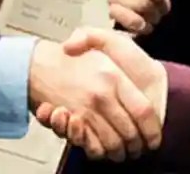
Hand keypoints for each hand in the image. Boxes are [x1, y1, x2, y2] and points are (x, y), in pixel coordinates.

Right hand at [27, 39, 161, 161]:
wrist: (35, 67)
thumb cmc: (73, 57)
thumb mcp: (98, 38)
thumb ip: (109, 40)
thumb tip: (119, 60)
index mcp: (113, 77)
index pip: (144, 111)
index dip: (152, 129)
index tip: (154, 137)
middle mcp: (101, 96)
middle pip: (130, 133)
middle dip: (136, 145)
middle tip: (138, 147)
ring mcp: (86, 112)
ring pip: (113, 144)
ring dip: (119, 151)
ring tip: (123, 150)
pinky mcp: (72, 125)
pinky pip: (92, 148)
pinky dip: (99, 151)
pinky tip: (101, 147)